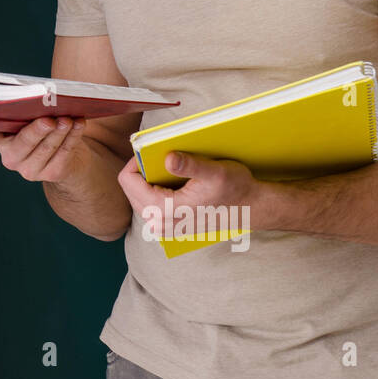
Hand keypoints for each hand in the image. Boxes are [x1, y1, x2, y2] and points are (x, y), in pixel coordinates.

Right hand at [0, 117, 88, 182]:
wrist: (66, 157)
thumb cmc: (44, 131)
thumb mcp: (32, 123)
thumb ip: (28, 114)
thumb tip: (38, 98)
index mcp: (3, 143)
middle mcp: (13, 159)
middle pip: (25, 143)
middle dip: (37, 130)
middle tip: (48, 119)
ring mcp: (32, 170)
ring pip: (47, 148)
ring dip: (60, 132)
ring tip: (68, 119)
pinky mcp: (52, 174)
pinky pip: (64, 153)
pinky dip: (73, 137)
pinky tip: (79, 124)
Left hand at [116, 151, 268, 238]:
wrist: (250, 208)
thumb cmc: (235, 190)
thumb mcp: (215, 172)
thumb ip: (190, 165)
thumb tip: (168, 158)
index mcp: (163, 209)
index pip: (127, 180)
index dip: (136, 160)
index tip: (153, 151)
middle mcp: (158, 222)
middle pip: (130, 187)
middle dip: (143, 170)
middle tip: (164, 159)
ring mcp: (161, 226)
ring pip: (137, 195)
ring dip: (149, 180)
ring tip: (171, 171)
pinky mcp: (167, 226)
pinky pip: (148, 203)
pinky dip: (155, 189)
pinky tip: (174, 183)